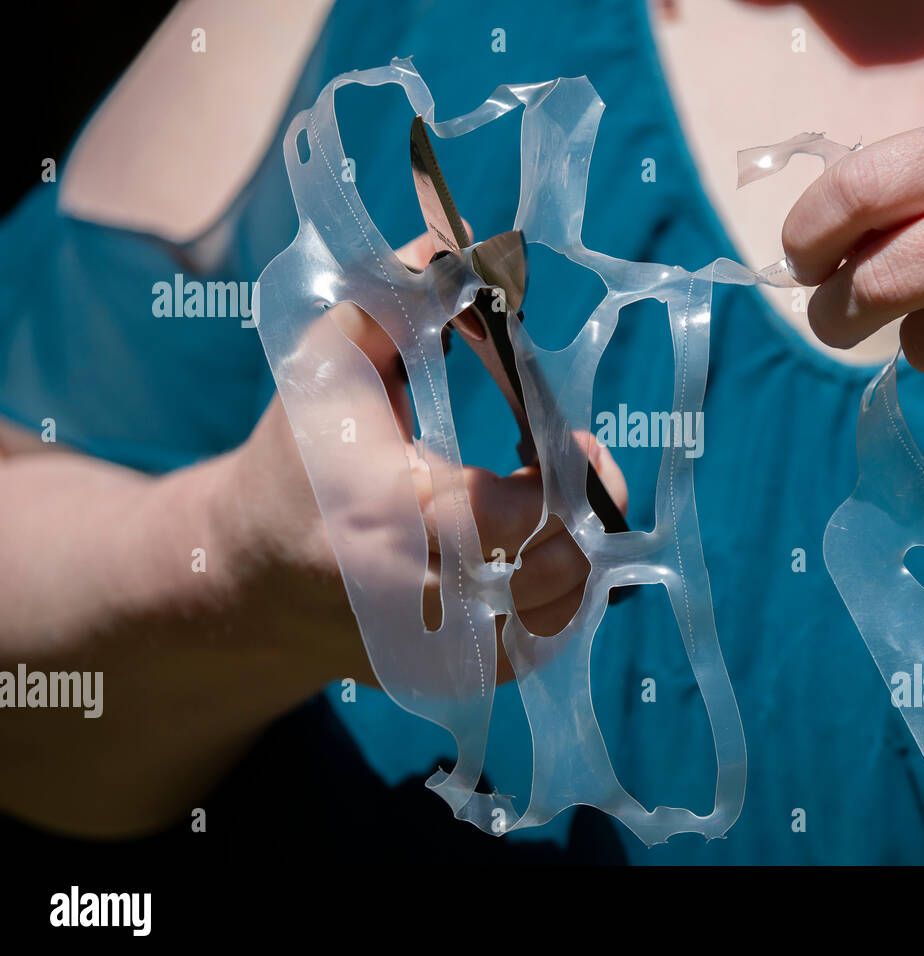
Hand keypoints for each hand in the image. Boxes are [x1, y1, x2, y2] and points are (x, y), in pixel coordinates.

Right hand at [221, 233, 626, 686]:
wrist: (251, 578)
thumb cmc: (297, 459)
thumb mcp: (327, 363)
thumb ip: (395, 296)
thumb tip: (464, 241)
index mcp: (394, 519)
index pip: (529, 514)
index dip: (569, 471)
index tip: (562, 433)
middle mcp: (425, 603)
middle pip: (563, 567)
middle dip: (585, 506)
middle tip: (570, 460)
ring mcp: (446, 652)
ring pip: (568, 609)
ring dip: (581, 546)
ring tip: (550, 501)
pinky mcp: (463, 676)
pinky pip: (550, 637)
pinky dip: (562, 589)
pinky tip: (532, 547)